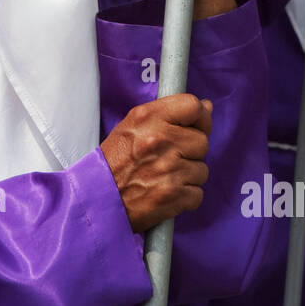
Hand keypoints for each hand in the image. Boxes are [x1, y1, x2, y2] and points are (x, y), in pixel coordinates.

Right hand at [100, 94, 213, 232]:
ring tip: (164, 177)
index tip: (195, 127)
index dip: (200, 118)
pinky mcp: (173, 195)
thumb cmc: (114, 161)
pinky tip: (166, 193)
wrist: (97, 199)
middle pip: (202, 141)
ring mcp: (169, 169)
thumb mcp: (133, 126)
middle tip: (169, 159)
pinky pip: (198, 193)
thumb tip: (207, 107)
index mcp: (148, 118)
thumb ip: (169, 114)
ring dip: (188, 176)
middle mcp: (160, 140)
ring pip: (202, 170)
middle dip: (190, 152)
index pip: (193, 106)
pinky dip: (185, 197)